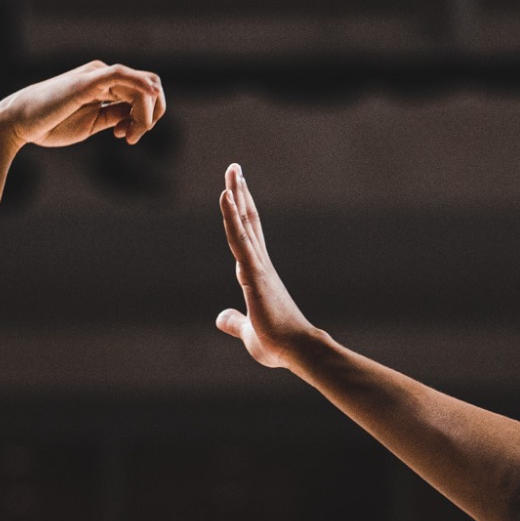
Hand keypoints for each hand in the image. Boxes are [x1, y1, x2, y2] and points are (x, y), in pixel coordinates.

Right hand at [0, 61, 164, 150]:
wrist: (18, 123)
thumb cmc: (48, 125)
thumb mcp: (91, 123)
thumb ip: (113, 116)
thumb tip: (134, 118)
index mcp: (104, 85)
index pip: (142, 92)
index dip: (145, 117)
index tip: (126, 137)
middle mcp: (104, 75)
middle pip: (149, 86)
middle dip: (151, 115)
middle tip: (131, 138)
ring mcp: (97, 75)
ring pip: (142, 84)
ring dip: (145, 113)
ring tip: (128, 135)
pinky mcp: (88, 80)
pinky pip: (124, 76)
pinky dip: (142, 88)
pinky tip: (151, 100)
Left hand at [215, 164, 321, 368]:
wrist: (298, 351)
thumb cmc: (278, 344)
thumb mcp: (248, 332)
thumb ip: (234, 322)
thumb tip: (221, 318)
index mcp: (258, 275)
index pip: (248, 236)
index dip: (241, 212)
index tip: (235, 190)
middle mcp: (260, 265)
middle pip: (248, 221)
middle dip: (240, 194)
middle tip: (234, 168)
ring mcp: (258, 268)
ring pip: (244, 225)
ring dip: (236, 196)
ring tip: (232, 171)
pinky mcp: (254, 275)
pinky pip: (239, 240)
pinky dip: (232, 218)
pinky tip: (225, 198)